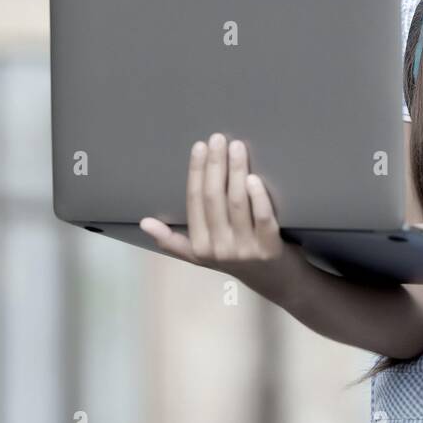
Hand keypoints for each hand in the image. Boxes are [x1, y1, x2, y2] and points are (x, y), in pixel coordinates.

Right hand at [140, 132, 284, 273]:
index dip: (196, 172)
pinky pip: (262, 218)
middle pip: (214, 198)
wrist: (278, 283)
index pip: (195, 201)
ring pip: (236, 203)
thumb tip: (145, 222)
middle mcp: (218, 248)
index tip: (199, 146)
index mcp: (200, 246)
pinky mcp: (270, 248)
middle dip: (215, 165)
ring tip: (237, 147)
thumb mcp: (202, 256)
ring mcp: (244, 249)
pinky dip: (257, 197)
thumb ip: (174, 241)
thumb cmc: (239, 261)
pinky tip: (254, 177)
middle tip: (218, 138)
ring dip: (236, 171)